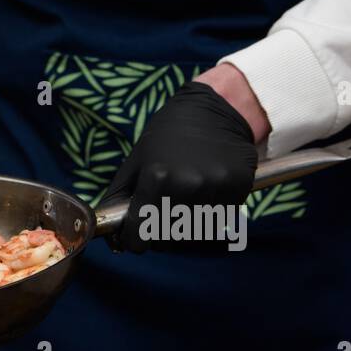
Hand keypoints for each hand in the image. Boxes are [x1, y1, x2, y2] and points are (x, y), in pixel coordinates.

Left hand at [101, 79, 258, 252]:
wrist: (215, 109)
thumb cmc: (167, 137)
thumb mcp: (135, 162)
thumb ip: (118, 199)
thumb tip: (112, 238)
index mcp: (157, 177)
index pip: (139, 235)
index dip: (133, 241)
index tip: (133, 237)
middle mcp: (187, 184)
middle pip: (166, 240)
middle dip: (157, 236)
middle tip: (157, 218)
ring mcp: (215, 187)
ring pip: (193, 236)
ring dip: (183, 231)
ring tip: (180, 207)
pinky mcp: (238, 188)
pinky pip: (217, 223)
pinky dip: (207, 220)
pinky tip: (201, 200)